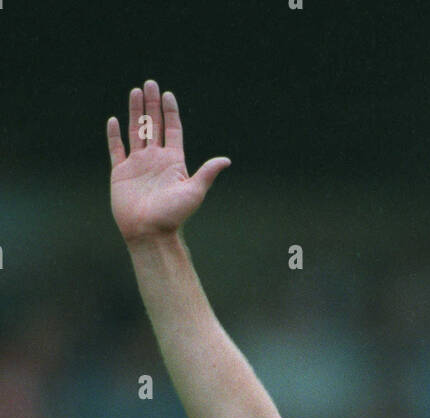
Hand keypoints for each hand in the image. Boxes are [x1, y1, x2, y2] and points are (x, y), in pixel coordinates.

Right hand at [107, 80, 230, 243]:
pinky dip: (114, 135)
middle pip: (154, 125)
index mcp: (173, 161)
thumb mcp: (194, 192)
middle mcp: (155, 160)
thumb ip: (207, 173)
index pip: (173, 130)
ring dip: (136, 112)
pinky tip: (115, 119)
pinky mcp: (121, 172)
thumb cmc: (173, 216)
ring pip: (136, 132)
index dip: (170, 112)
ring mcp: (137, 165)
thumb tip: (226, 161)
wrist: (149, 233)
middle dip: (152, 104)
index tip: (168, 94)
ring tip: (135, 91)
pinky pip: (117, 149)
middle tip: (150, 83)